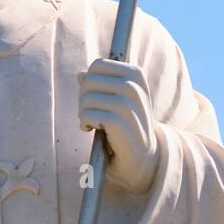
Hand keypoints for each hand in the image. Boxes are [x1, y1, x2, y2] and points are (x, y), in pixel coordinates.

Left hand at [78, 57, 159, 196]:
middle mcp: (135, 86)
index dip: (89, 82)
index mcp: (136, 74)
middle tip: (94, 113)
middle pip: (88, 81)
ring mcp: (129, 105)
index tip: (98, 98)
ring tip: (95, 123)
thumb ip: (100, 84)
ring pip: (86, 98)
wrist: (143, 157)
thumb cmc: (126, 124)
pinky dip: (84, 124)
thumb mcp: (116, 99)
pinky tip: (94, 130)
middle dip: (84, 99)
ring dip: (83, 113)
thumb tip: (80, 75)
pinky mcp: (120, 123)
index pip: (97, 66)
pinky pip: (87, 115)